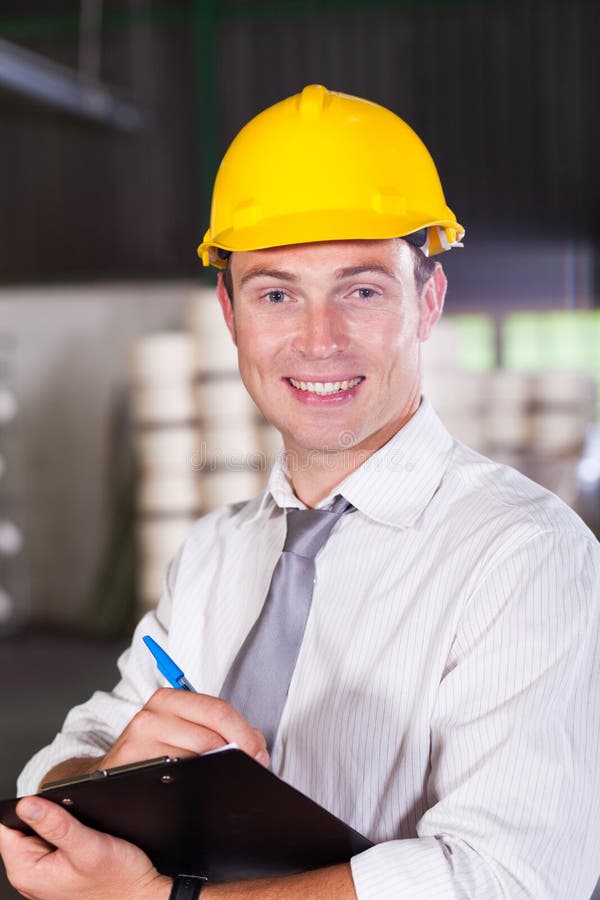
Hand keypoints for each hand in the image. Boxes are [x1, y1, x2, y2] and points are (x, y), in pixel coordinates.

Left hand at [0, 796, 170, 899]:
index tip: (47, 804)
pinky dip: (66, 835)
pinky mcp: (57, 871)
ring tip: (81, 832)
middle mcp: (30, 876)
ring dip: (57, 825)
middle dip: (44, 816)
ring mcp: (43, 875)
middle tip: (73, 821)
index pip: (6, 828)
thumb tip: (26, 804)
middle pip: (23, 828)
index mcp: (27, 871)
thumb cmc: (118, 880)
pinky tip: (85, 839)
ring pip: (39, 834)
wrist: (140, 898)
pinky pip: (53, 843)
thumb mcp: (87, 846)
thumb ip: (56, 824)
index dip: (25, 808)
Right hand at [98, 688, 269, 770]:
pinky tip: (199, 787)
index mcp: (168, 698)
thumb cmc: (154, 749)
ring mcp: (138, 743)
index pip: (218, 711)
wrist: (109, 772)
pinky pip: (178, 779)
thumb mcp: (182, 727)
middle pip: (211, 737)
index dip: (245, 733)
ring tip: (226, 777)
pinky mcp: (131, 768)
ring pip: (197, 760)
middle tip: (251, 767)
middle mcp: (150, 716)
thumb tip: (256, 743)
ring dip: (219, 772)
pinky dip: (195, 785)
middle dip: (239, 754)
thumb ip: (219, 728)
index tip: (259, 751)